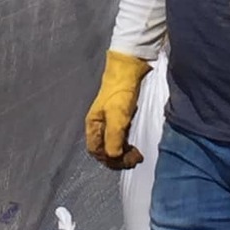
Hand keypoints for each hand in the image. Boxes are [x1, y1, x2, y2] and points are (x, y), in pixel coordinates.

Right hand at [85, 51, 151, 169]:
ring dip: (123, 153)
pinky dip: (126, 145)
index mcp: (93, 125)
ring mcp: (108, 121)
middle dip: (118, 159)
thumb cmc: (121, 92)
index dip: (109, 160)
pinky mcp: (119, 117)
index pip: (96, 151)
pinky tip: (134, 144)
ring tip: (137, 155)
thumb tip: (114, 156)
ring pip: (113, 145)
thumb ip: (114, 137)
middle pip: (104, 150)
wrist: (129, 68)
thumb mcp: (117, 116)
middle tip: (135, 159)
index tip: (126, 160)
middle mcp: (98, 125)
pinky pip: (120, 137)